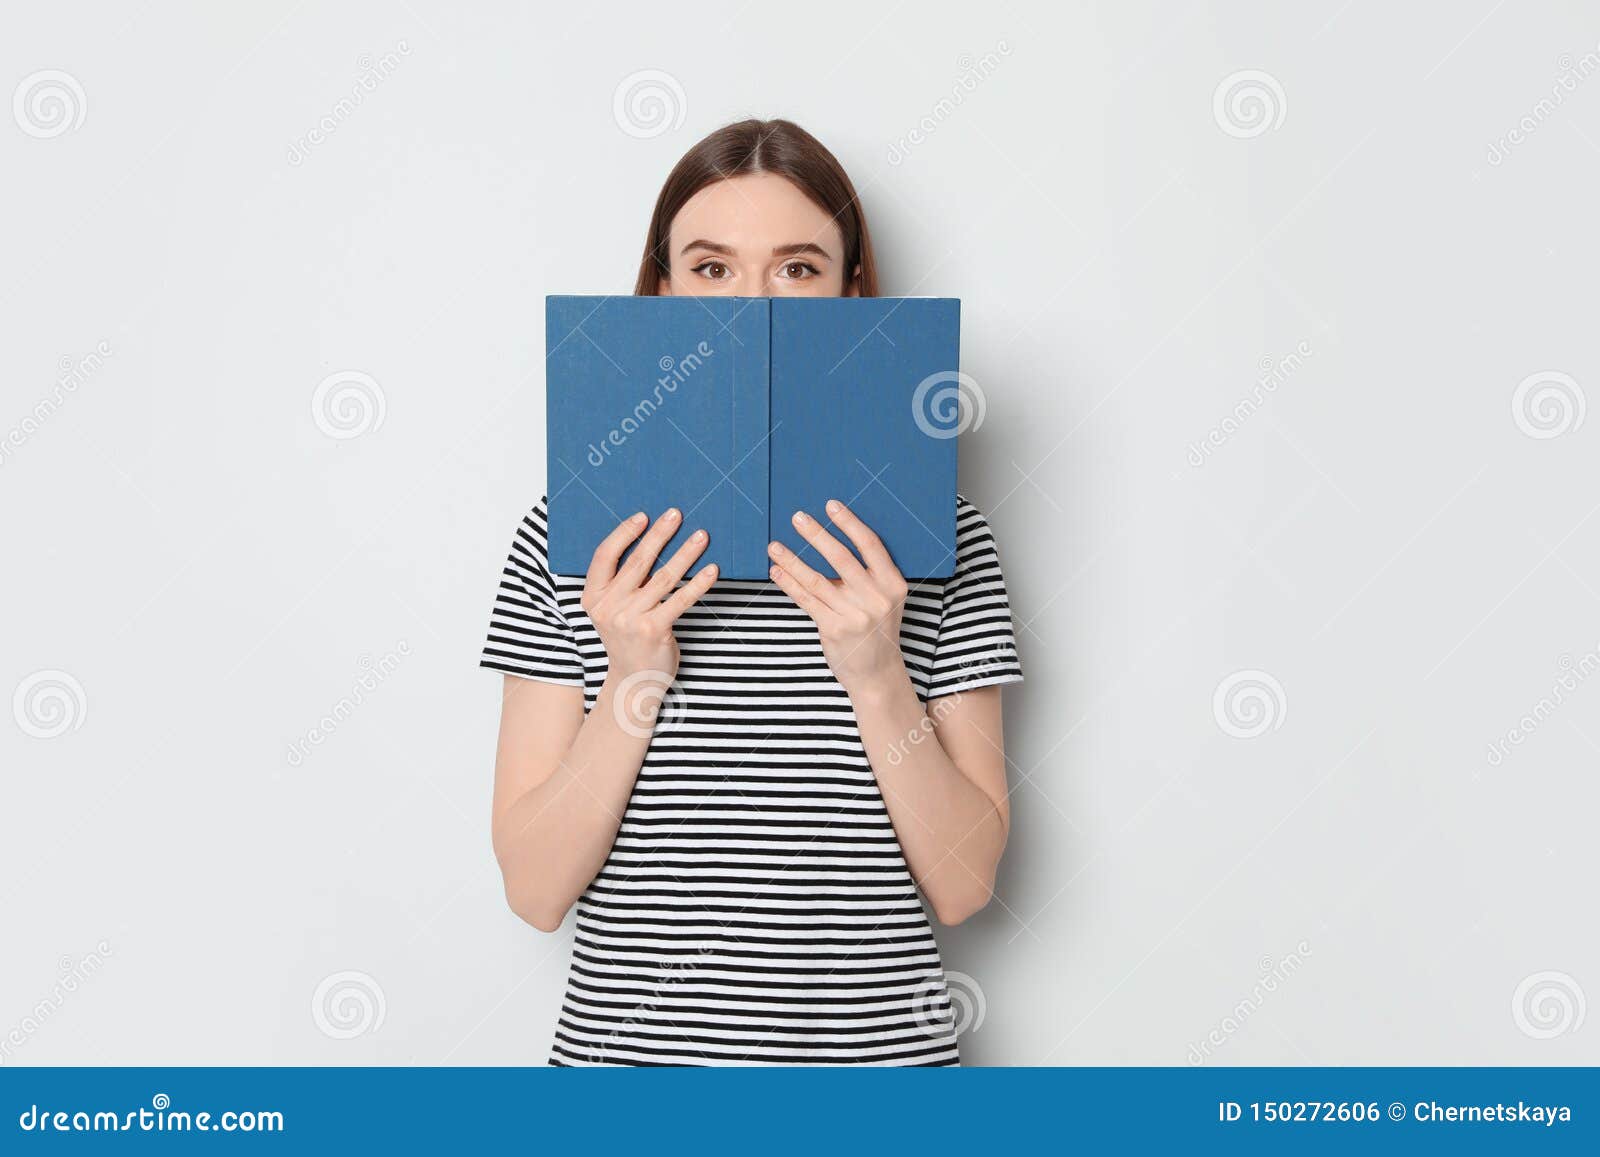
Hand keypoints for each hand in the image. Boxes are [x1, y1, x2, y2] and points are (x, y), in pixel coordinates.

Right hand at [581, 508, 717, 683]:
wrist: (633, 681)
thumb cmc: (627, 638)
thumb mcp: (612, 609)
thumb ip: (622, 582)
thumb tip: (651, 541)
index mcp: (593, 596)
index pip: (604, 555)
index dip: (623, 533)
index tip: (643, 516)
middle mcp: (608, 606)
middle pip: (638, 562)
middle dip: (660, 534)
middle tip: (677, 514)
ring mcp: (630, 619)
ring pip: (663, 578)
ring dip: (685, 554)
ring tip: (701, 536)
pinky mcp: (654, 630)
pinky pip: (680, 600)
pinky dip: (698, 583)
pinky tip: (712, 570)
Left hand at [767, 499, 909, 697]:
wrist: (877, 672)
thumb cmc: (877, 629)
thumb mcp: (886, 599)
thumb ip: (869, 574)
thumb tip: (832, 539)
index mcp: (893, 584)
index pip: (870, 545)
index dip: (849, 523)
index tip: (830, 504)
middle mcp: (876, 597)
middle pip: (841, 557)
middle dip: (816, 534)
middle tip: (797, 517)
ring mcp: (854, 614)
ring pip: (816, 579)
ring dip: (792, 560)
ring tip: (774, 546)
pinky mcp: (834, 628)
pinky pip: (806, 600)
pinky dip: (789, 584)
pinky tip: (777, 572)